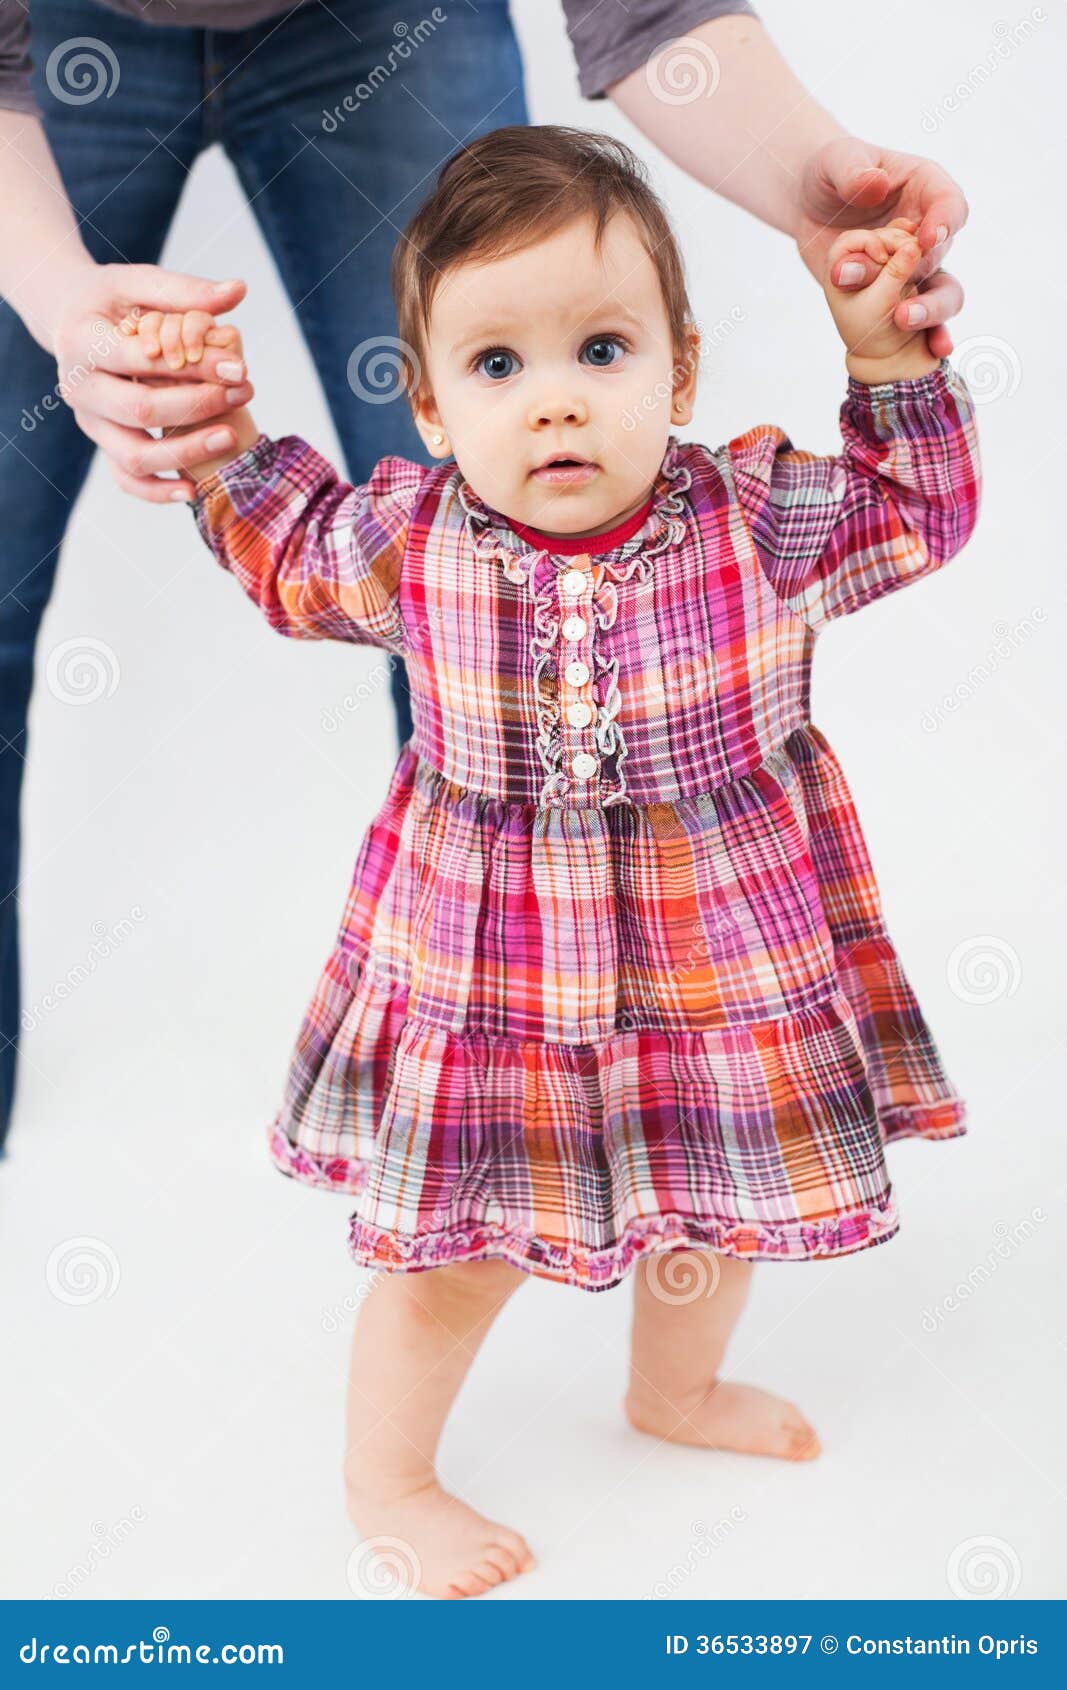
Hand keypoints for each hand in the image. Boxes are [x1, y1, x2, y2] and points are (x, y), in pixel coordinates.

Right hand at [50, 263, 254, 501]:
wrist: (71, 320)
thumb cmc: (111, 300)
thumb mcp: (139, 283)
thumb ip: (186, 290)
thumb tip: (239, 290)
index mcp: (81, 341)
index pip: (142, 360)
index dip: (194, 367)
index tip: (239, 366)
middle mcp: (77, 387)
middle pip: (140, 410)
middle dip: (197, 407)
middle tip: (243, 393)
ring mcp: (89, 421)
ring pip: (133, 455)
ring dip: (185, 452)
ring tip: (230, 436)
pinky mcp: (100, 443)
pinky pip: (125, 479)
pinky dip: (156, 493)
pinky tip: (192, 492)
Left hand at [795, 137, 966, 359]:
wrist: (809, 205)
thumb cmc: (830, 172)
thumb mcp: (836, 162)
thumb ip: (854, 172)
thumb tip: (875, 185)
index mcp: (926, 187)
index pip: (948, 203)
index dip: (944, 221)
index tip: (928, 239)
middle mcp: (930, 228)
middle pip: (942, 253)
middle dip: (924, 274)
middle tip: (908, 284)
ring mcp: (917, 265)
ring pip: (939, 291)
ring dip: (928, 310)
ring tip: (903, 320)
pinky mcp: (898, 293)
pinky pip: (919, 316)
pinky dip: (928, 333)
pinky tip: (933, 351)